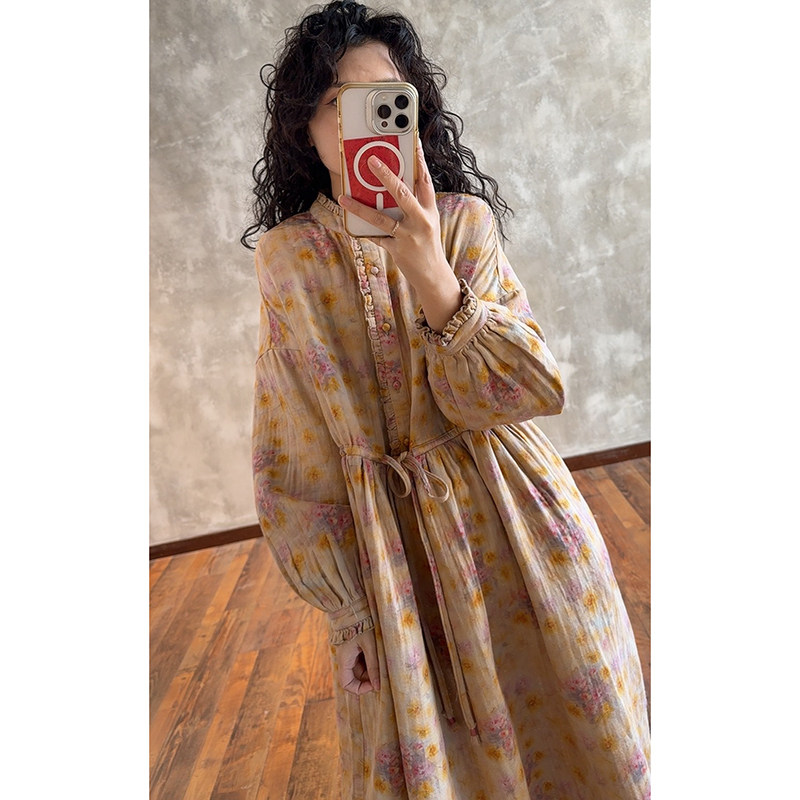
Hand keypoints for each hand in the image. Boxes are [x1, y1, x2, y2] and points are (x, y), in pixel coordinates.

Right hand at [336, 628, 379, 694]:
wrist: (351, 604)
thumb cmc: (360, 623)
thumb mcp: (369, 645)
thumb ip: (373, 665)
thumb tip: (377, 686)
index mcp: (344, 659)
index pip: (347, 684)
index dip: (359, 689)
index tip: (374, 686)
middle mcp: (345, 658)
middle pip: (356, 676)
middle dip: (370, 677)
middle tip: (384, 672)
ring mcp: (349, 652)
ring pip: (360, 668)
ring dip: (371, 668)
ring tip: (382, 659)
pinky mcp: (353, 646)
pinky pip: (361, 658)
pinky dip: (370, 659)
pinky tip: (379, 652)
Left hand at [337, 140, 461, 330]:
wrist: (434, 276)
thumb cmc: (427, 245)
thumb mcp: (427, 222)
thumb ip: (414, 205)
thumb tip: (392, 187)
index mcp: (429, 210)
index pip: (425, 180)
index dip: (419, 160)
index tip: (412, 141)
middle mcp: (421, 220)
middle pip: (402, 193)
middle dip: (386, 175)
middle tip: (370, 160)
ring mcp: (409, 236)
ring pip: (381, 217)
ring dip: (360, 207)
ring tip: (344, 197)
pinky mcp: (398, 250)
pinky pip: (376, 237)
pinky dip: (363, 231)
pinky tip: (350, 225)